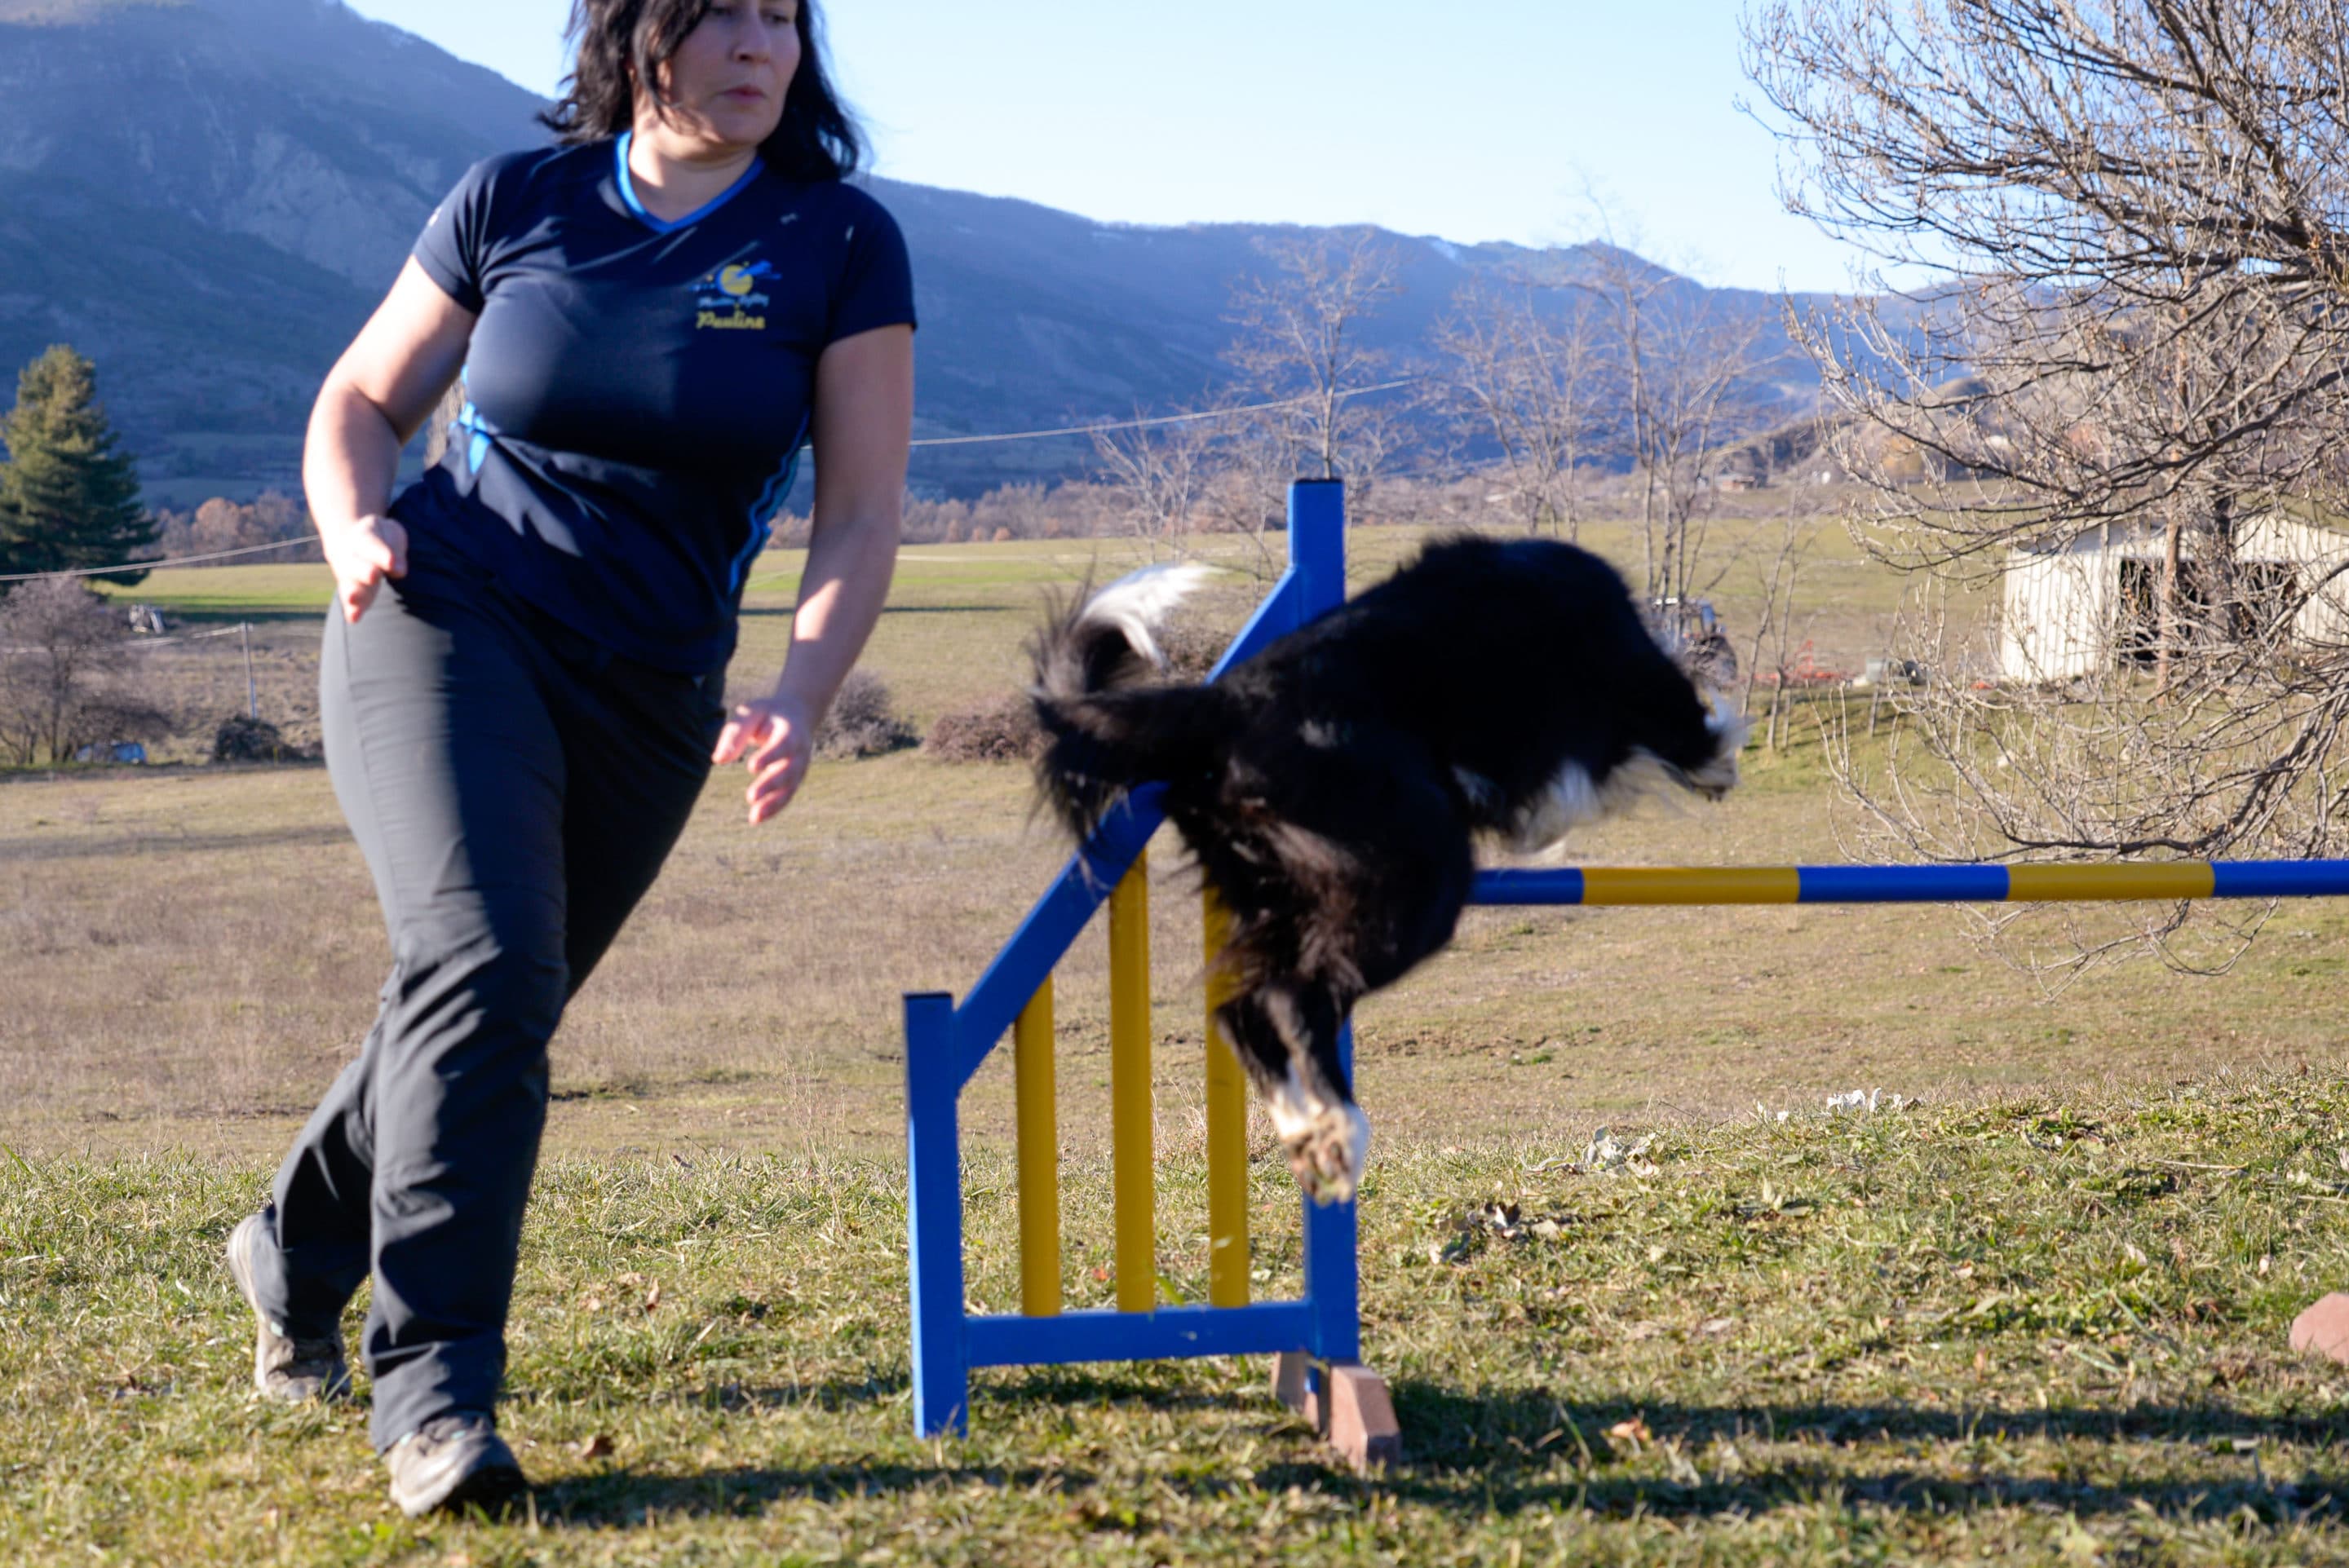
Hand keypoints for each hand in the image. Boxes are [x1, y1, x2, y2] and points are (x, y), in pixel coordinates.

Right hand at [323, 513, 407, 622]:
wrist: (355, 540)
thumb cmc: (382, 537)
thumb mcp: (391, 534)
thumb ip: (394, 549)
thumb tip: (398, 570)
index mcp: (362, 536)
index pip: (371, 544)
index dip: (381, 553)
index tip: (391, 562)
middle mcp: (351, 556)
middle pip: (355, 564)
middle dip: (364, 571)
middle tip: (374, 576)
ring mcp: (349, 575)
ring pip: (348, 583)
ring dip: (352, 593)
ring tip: (353, 600)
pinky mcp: (353, 592)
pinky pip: (349, 600)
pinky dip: (352, 610)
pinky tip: (354, 619)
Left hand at [713, 692, 816, 825]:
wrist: (798, 714)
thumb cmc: (767, 713)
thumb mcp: (751, 713)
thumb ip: (735, 733)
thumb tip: (719, 760)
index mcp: (791, 731)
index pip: (783, 745)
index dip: (770, 756)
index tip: (751, 767)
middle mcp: (800, 752)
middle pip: (788, 771)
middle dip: (770, 785)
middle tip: (751, 797)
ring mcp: (800, 767)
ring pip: (789, 789)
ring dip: (773, 804)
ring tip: (754, 817)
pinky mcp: (795, 779)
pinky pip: (786, 796)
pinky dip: (774, 808)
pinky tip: (756, 818)